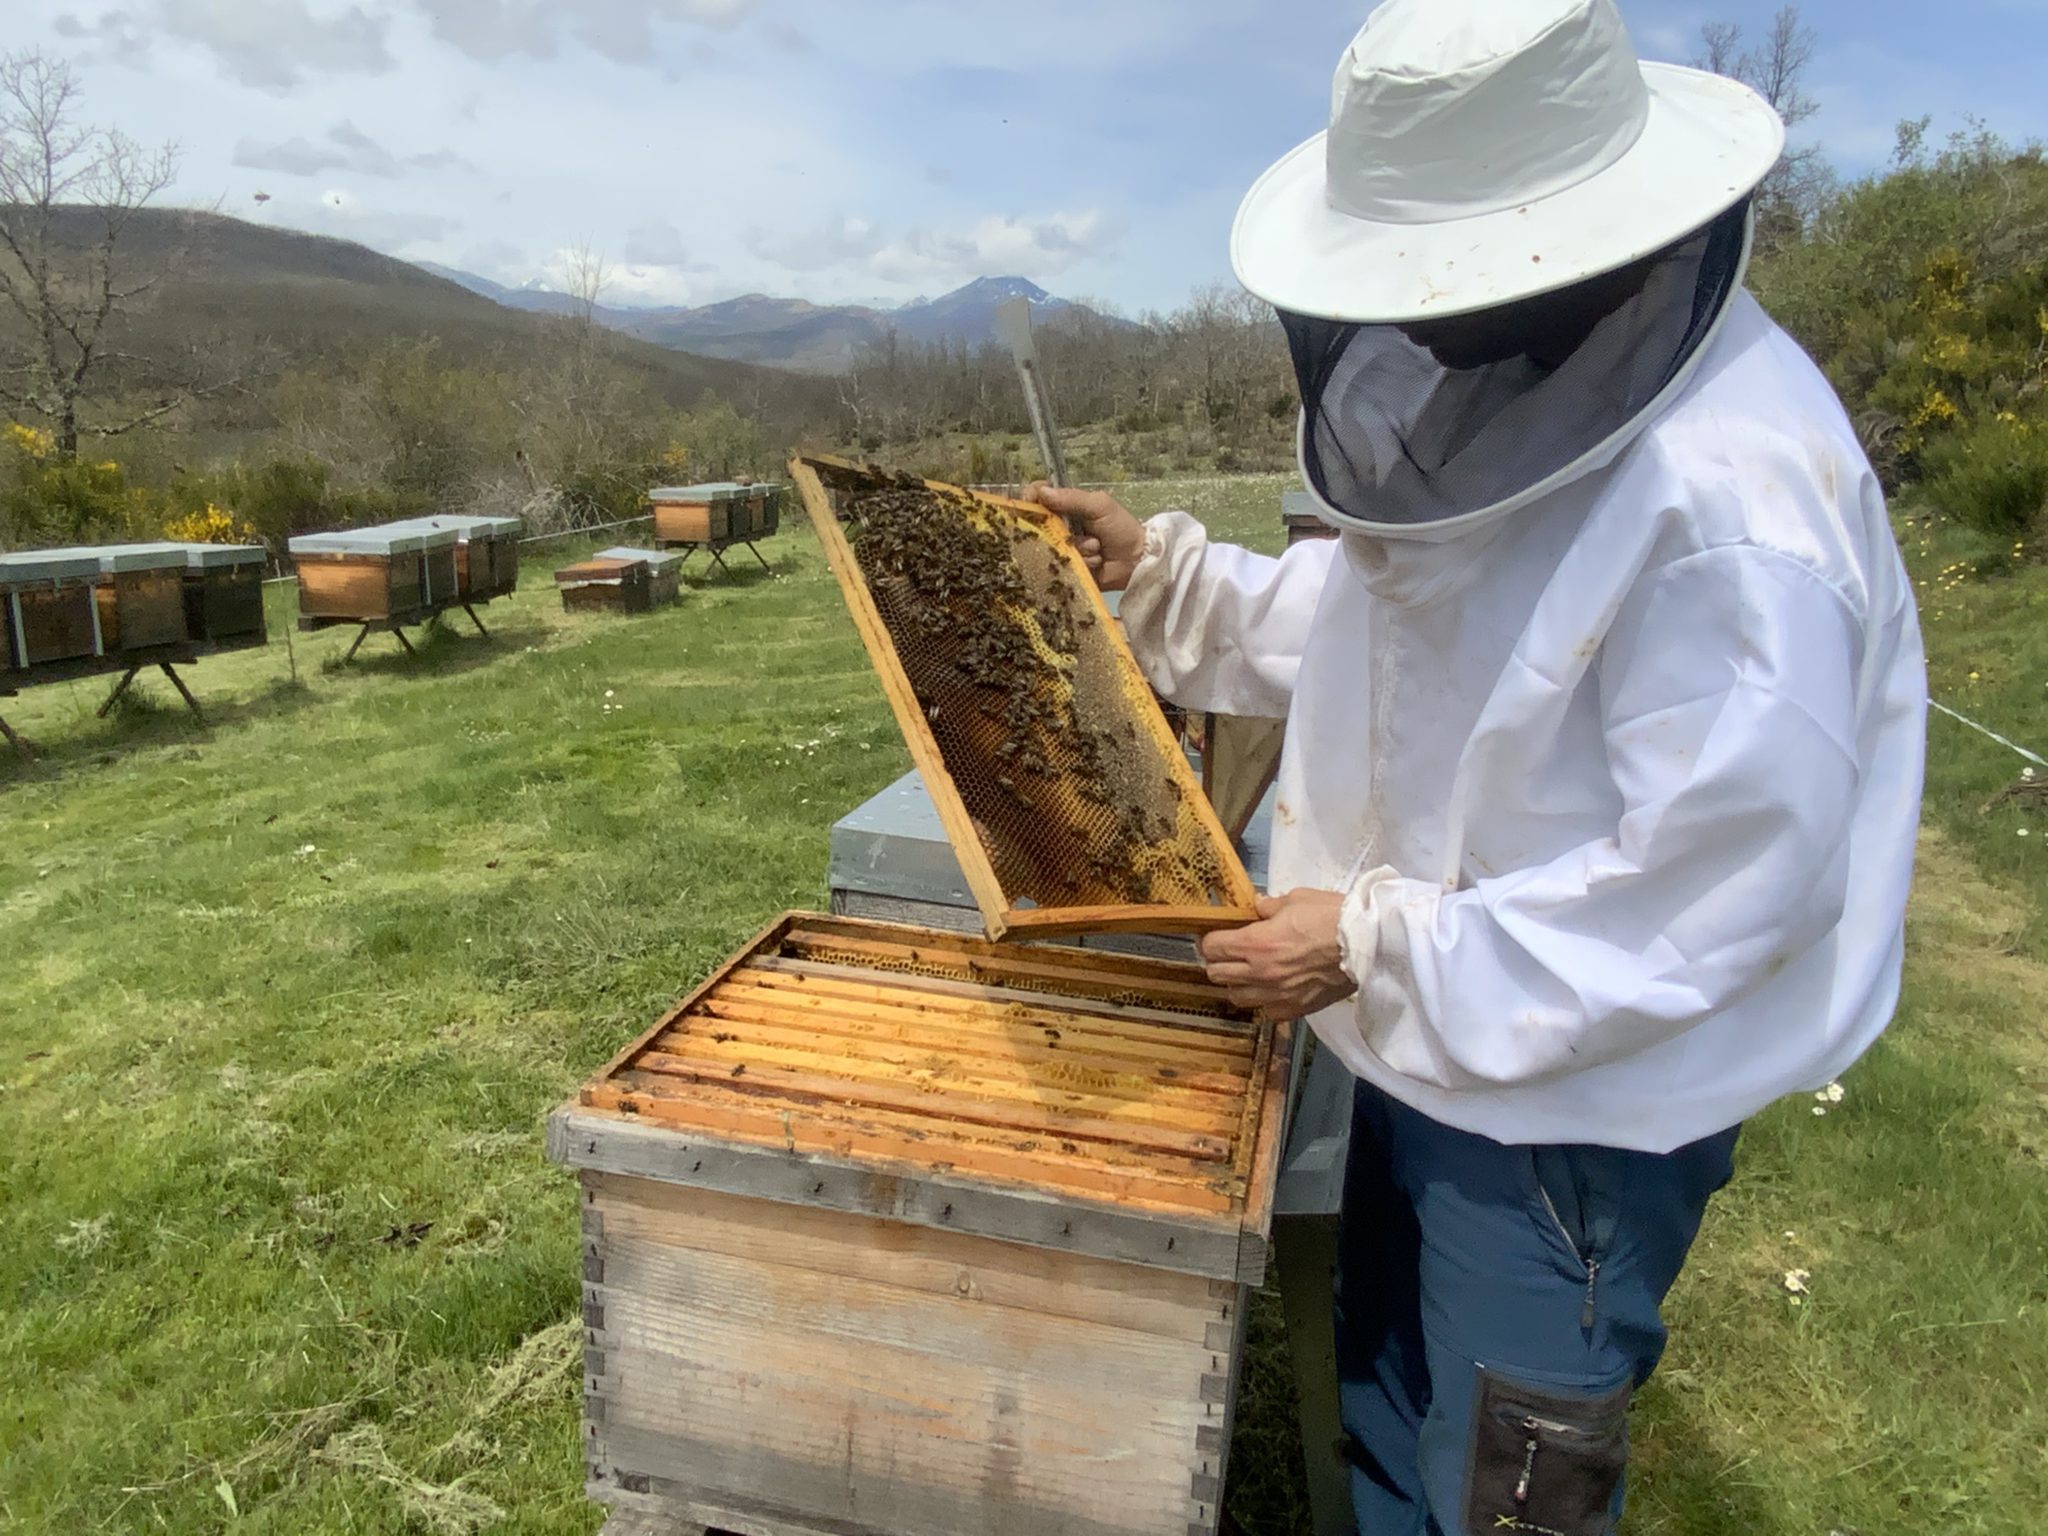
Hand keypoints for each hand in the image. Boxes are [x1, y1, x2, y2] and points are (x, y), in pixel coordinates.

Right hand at [1029, 483, 1146, 590]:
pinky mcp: (1067, 569)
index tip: (1030, 502)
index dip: (1030, 498)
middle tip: (1069, 533)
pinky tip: (1096, 562)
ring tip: (1096, 548)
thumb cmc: (1121, 528)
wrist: (1137, 561)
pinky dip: (1082, 562)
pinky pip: (1063, 566)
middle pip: (1039, 525)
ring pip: (1053, 547)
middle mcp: (1060, 527)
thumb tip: (1041, 491)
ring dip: (1078, 547)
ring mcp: (1062, 549)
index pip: (1039, 496)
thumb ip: (1072, 498)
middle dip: (1055, 530)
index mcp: (1067, 507)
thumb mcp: (1100, 506)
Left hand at [1199, 890, 1355, 1020]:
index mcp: (1255, 943)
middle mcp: (1259, 973)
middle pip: (1216, 974)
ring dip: (1237, 984)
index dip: (1210, 939)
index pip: (1211, 947)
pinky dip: (1263, 1001)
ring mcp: (1276, 995)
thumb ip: (1269, 906)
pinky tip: (1273, 988)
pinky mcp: (1294, 1010)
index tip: (1218, 935)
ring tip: (1249, 973)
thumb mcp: (1296, 899)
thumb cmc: (1331, 917)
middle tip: (1231, 952)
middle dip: (1218, 961)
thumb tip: (1257, 907)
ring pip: (1236, 997)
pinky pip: (1265, 1011)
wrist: (1366, 946)